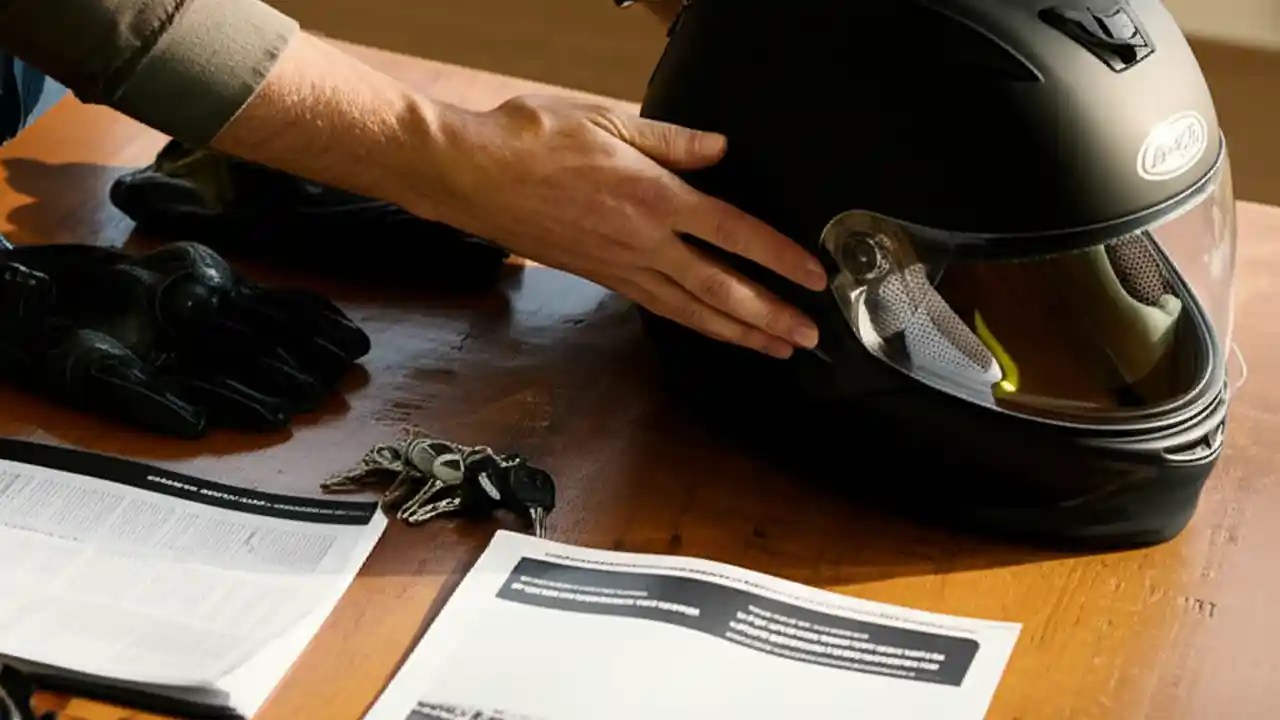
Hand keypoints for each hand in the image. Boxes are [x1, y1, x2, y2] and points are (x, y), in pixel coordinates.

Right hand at [415, 94, 825, 358]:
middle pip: (720, 289)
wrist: (470, 175)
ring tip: (775, 348)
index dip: (778, 257)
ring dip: (738, 332)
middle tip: (807, 336)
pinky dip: (693, 323)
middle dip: (769, 316)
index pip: (733, 233)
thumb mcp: (606, 120)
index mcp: (652, 197)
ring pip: (691, 310)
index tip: (812, 276)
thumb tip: (720, 150)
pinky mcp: (599, 277)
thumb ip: (671, 140)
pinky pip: (659, 307)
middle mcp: (642, 242)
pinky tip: (712, 330)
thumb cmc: (530, 140)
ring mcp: (620, 266)